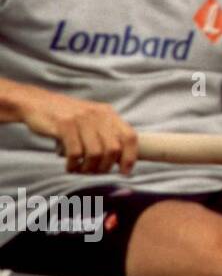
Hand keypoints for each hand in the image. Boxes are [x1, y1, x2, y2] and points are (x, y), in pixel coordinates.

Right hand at [18, 87, 137, 175]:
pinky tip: (70, 166)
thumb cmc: (67, 118)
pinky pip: (75, 153)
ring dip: (89, 168)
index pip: (130, 137)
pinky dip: (74, 165)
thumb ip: (106, 134)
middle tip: (94, 172)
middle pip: (113, 149)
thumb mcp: (92, 120)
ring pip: (95, 153)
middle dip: (105, 167)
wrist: (38, 103)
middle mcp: (99, 115)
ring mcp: (82, 119)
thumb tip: (120, 160)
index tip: (125, 172)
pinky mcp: (65, 125)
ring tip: (81, 170)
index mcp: (109, 114)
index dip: (130, 157)